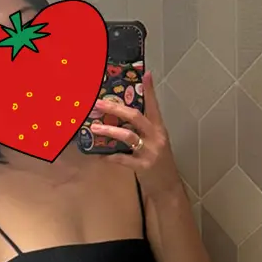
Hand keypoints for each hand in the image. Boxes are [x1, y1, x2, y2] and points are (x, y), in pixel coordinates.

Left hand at [88, 74, 182, 197]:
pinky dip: (110, 156)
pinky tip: (100, 155)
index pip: (154, 106)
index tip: (146, 74)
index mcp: (159, 129)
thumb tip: (120, 117)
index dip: (150, 90)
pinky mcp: (144, 167)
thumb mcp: (154, 142)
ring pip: (128, 136)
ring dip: (109, 130)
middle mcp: (156, 137)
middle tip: (99, 103)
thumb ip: (142, 130)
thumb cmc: (158, 162)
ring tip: (94, 127)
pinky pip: (123, 159)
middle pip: (136, 117)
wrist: (167, 187)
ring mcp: (150, 152)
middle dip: (116, 109)